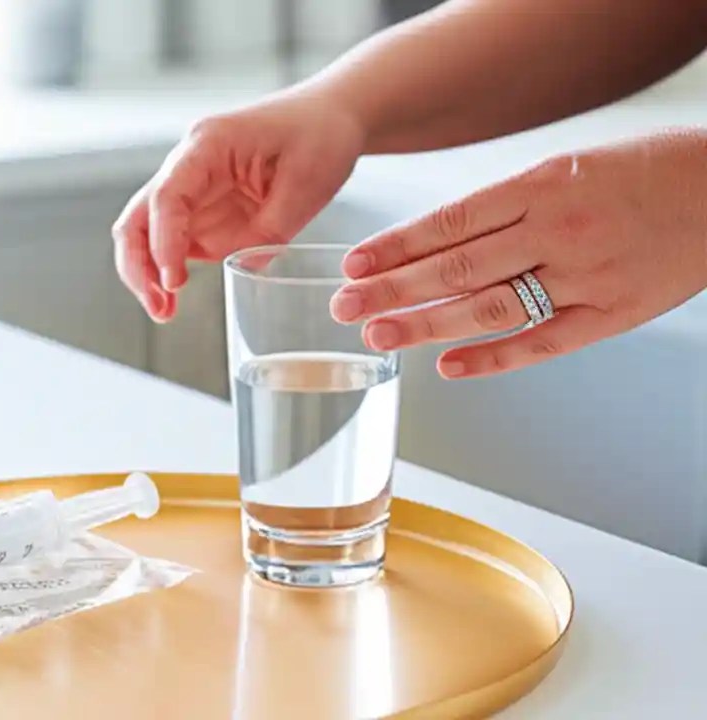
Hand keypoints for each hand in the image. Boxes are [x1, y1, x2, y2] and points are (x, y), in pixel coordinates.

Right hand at [113, 90, 365, 320]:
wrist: (331, 116)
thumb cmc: (319, 134)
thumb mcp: (307, 185)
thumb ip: (270, 230)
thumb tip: (241, 269)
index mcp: (208, 145)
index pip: (168, 197)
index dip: (164, 242)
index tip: (174, 282)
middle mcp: (188, 168)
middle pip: (139, 217)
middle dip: (139, 265)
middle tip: (159, 307)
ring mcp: (193, 193)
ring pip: (146, 235)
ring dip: (147, 274)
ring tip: (164, 312)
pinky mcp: (204, 213)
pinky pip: (173, 246)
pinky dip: (167, 274)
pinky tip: (174, 301)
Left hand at [330, 129, 706, 377]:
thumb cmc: (639, 174)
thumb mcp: (566, 168)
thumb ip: (505, 206)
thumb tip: (433, 242)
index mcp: (542, 186)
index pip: (450, 223)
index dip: (396, 246)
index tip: (353, 264)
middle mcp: (558, 230)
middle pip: (457, 268)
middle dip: (393, 290)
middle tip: (344, 307)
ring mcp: (586, 276)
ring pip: (490, 308)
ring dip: (427, 324)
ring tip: (378, 335)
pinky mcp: (612, 314)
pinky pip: (542, 343)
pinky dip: (492, 358)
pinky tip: (448, 367)